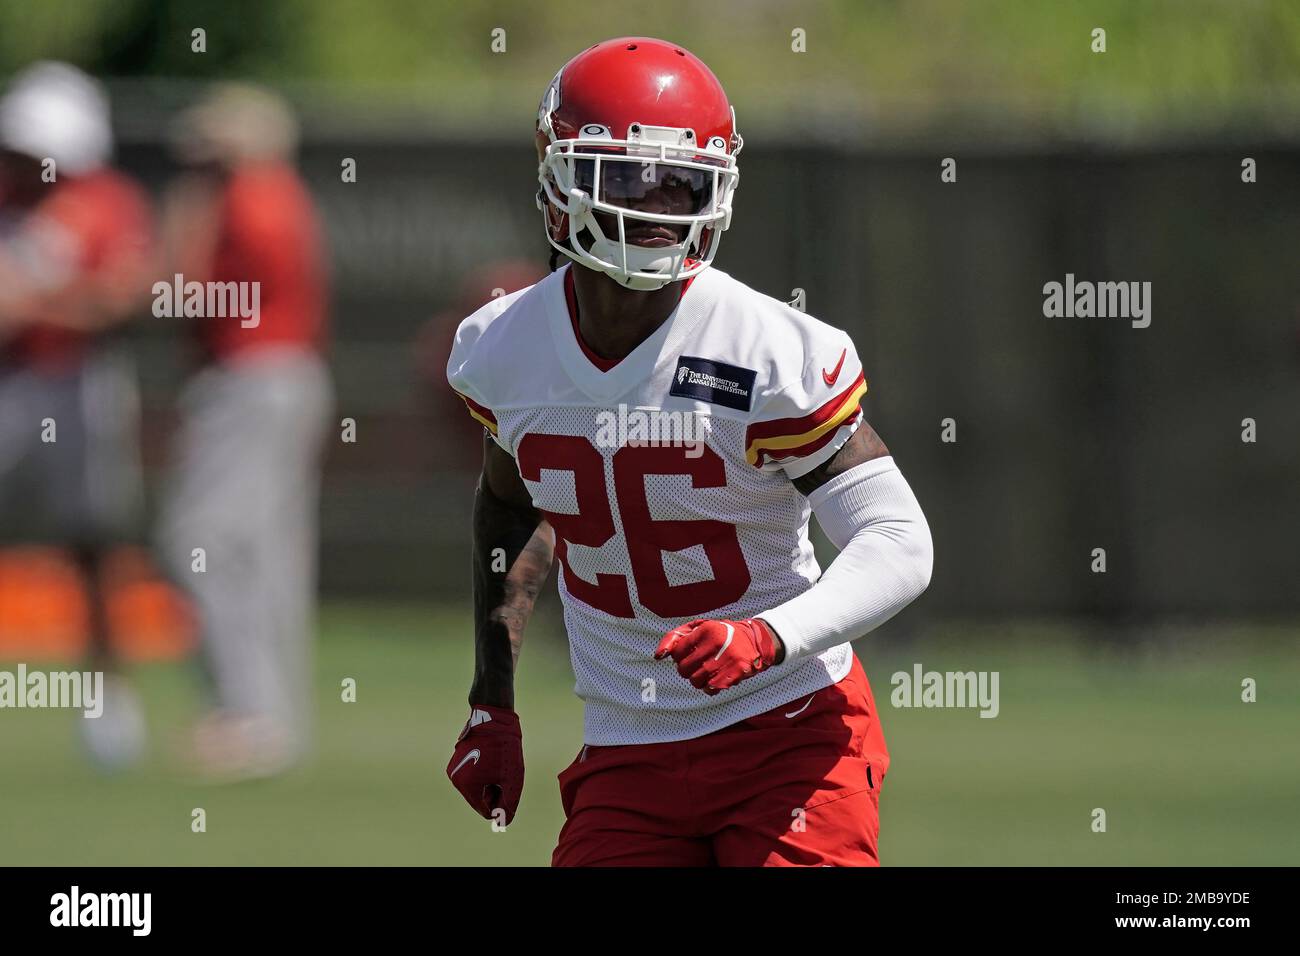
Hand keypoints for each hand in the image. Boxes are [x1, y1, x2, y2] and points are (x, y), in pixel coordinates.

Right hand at [446, 704, 523, 824]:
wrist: (492, 718)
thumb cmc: (504, 748)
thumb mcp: (512, 778)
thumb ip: (508, 803)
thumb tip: (503, 823)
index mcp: (468, 786)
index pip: (486, 811)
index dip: (501, 804)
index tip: (509, 786)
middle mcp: (456, 780)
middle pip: (479, 800)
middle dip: (494, 792)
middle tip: (505, 774)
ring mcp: (454, 769)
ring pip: (475, 788)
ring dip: (488, 783)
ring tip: (498, 765)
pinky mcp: (456, 760)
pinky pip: (471, 776)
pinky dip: (482, 773)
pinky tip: (491, 760)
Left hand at [654, 618, 782, 694]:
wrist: (755, 640)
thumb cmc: (720, 635)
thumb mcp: (698, 628)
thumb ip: (675, 638)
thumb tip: (658, 656)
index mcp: (706, 629)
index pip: (677, 652)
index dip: (679, 657)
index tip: (689, 654)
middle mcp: (716, 643)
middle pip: (684, 669)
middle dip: (687, 670)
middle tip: (697, 664)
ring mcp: (727, 658)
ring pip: (696, 681)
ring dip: (698, 680)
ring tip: (708, 671)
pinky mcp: (737, 672)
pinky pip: (710, 689)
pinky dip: (710, 687)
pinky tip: (717, 678)